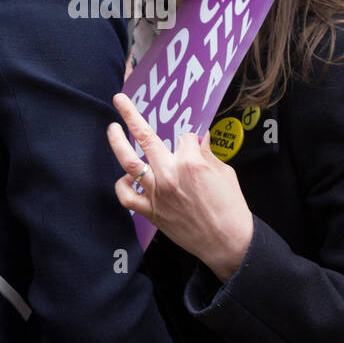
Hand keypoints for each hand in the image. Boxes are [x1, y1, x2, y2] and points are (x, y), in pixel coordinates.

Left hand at [107, 93, 253, 281]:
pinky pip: (127, 196)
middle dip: (131, 115)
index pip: (184, 138)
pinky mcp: (151, 212)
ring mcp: (157, 193)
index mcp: (191, 162)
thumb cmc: (231, 209)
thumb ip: (208, 154)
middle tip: (120, 99)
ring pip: (129, 162)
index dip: (191, 140)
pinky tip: (125, 177)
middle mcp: (169, 174)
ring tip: (112, 128)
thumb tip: (201, 140)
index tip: (196, 146)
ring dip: (117, 142)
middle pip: (145, 137)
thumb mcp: (225, 173)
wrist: (227, 243)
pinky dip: (122, 185)